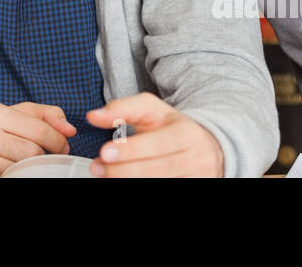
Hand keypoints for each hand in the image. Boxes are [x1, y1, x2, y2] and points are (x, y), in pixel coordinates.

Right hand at [0, 102, 76, 176]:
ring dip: (31, 166)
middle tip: (47, 156)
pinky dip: (16, 174)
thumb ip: (44, 115)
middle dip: (45, 155)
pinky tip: (14, 169)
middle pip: (32, 151)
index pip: (40, 130)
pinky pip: (8, 176)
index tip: (63, 147)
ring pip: (21, 166)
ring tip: (28, 161)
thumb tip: (70, 129)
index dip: (58, 141)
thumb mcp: (14, 113)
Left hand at [87, 92, 223, 176]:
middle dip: (125, 170)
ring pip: (161, 183)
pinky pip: (165, 192)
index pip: (159, 144)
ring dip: (129, 181)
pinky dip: (141, 188)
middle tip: (98, 168)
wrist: (207, 148)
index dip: (132, 150)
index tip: (105, 151)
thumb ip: (122, 109)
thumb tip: (93, 116)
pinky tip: (122, 182)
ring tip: (105, 176)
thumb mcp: (152, 110)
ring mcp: (195, 178)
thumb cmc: (173, 127)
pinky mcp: (194, 188)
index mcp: (186, 134)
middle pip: (158, 169)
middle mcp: (194, 159)